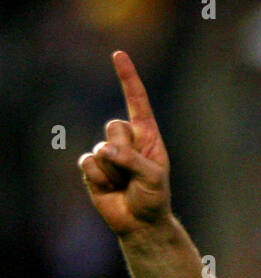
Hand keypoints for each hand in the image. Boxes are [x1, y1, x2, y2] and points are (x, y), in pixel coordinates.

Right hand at [78, 50, 170, 237]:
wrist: (140, 223)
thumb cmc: (154, 198)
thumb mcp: (153, 177)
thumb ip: (132, 160)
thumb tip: (104, 150)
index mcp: (147, 135)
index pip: (136, 101)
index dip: (127, 77)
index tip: (118, 54)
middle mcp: (126, 140)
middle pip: (114, 128)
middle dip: (124, 152)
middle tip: (134, 174)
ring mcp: (107, 152)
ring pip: (102, 149)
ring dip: (114, 171)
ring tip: (124, 184)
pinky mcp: (92, 167)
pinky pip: (88, 164)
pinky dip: (100, 179)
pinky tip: (109, 188)